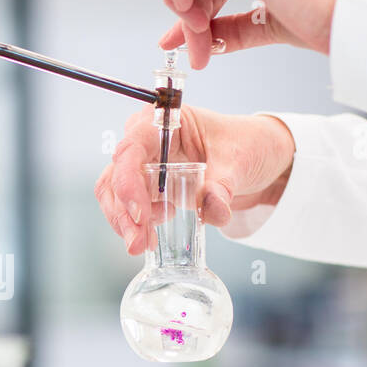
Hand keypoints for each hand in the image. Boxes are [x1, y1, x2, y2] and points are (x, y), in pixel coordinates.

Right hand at [96, 105, 295, 253]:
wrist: (253, 156)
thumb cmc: (244, 144)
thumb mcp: (239, 163)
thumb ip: (223, 187)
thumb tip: (213, 211)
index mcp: (163, 122)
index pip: (132, 149)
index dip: (129, 183)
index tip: (141, 215)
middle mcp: (145, 140)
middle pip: (116, 175)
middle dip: (123, 213)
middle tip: (138, 243)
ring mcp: (143, 163)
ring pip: (114, 194)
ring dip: (124, 223)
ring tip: (145, 244)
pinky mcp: (146, 185)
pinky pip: (126, 206)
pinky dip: (133, 225)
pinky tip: (151, 238)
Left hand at [159, 0, 357, 67]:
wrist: (348, 18)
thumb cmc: (321, 19)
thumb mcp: (261, 23)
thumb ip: (223, 27)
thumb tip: (180, 38)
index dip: (191, 8)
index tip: (197, 45)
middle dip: (184, 9)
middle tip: (198, 47)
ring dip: (179, 1)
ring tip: (200, 34)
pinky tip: (195, 16)